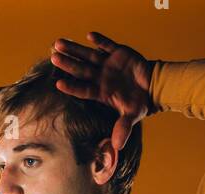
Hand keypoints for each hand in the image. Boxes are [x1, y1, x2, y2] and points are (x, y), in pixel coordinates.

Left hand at [49, 31, 154, 151]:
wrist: (152, 87)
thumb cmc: (139, 103)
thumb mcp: (131, 116)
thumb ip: (122, 129)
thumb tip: (117, 147)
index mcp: (101, 92)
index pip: (83, 90)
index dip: (72, 87)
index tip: (59, 84)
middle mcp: (100, 77)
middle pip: (80, 70)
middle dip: (67, 64)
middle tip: (53, 57)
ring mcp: (107, 64)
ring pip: (88, 55)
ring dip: (74, 49)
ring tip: (58, 43)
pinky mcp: (118, 53)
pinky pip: (107, 44)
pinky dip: (99, 40)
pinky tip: (89, 36)